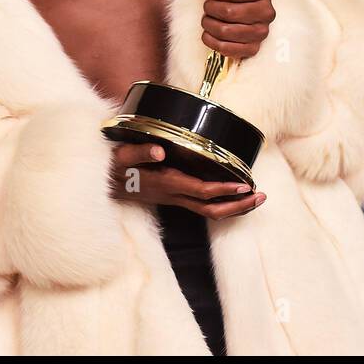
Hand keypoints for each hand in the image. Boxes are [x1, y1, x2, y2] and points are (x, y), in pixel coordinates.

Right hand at [107, 142, 266, 218]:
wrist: (102, 182)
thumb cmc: (113, 166)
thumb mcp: (122, 155)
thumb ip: (140, 153)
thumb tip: (160, 152)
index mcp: (166, 184)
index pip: (201, 192)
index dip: (223, 191)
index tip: (243, 185)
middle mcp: (173, 195)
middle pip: (212, 210)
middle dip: (238, 206)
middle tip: (261, 196)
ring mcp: (174, 198)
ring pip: (210, 211)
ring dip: (234, 207)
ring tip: (256, 197)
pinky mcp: (174, 196)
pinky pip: (203, 206)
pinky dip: (223, 203)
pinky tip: (234, 195)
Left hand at [200, 0, 275, 59]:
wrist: (232, 11)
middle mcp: (267, 12)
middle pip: (229, 12)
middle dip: (211, 9)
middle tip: (208, 6)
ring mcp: (262, 32)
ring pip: (226, 31)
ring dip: (209, 24)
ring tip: (207, 18)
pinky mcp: (253, 49)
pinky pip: (226, 48)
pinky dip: (211, 41)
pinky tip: (208, 33)